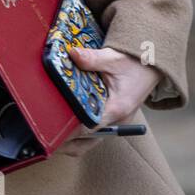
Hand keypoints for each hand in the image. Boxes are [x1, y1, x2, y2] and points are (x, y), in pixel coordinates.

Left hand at [53, 45, 161, 159]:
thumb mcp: (113, 58)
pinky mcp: (111, 117)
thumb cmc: (133, 63)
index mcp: (117, 108)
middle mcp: (117, 120)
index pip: (90, 126)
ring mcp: (115, 121)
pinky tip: (64, 123)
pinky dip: (80, 131)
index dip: (70, 130)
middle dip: (68, 140)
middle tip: (45, 134)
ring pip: (91, 140)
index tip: (52, 128)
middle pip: (89, 140)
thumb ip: (92, 58)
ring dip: (73, 139)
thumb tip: (73, 54)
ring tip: (51, 134)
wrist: (149, 65)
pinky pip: (94, 131)